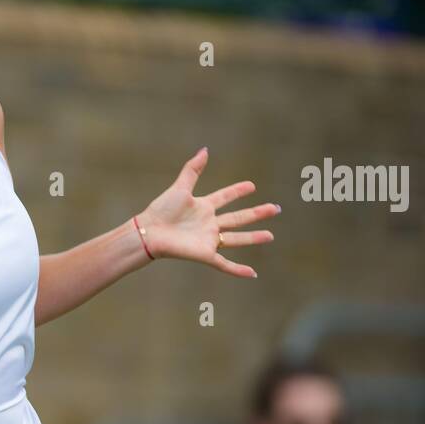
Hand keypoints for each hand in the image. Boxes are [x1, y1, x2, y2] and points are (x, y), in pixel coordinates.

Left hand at [137, 147, 279, 277]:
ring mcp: (208, 239)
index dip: (237, 191)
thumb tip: (205, 150)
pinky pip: (225, 264)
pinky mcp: (205, 254)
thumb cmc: (161, 210)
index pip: (225, 197)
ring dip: (253, 238)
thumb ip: (193, 169)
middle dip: (257, 213)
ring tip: (270, 236)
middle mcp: (209, 223)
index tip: (252, 186)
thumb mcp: (180, 187)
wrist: (150, 232)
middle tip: (275, 209)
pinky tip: (252, 273)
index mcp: (203, 207)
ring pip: (237, 239)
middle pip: (238, 218)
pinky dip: (238, 270)